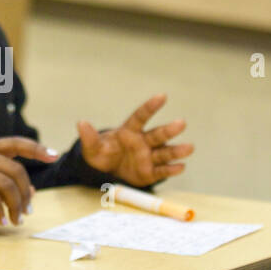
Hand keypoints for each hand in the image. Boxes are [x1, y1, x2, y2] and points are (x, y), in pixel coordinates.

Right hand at [0, 136, 58, 224]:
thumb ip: (7, 180)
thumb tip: (32, 192)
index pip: (17, 143)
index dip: (36, 148)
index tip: (54, 156)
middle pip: (16, 171)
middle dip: (25, 194)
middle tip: (27, 211)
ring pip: (6, 186)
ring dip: (15, 206)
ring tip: (16, 220)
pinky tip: (1, 221)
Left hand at [78, 94, 192, 186]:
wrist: (104, 173)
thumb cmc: (100, 155)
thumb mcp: (92, 148)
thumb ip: (89, 137)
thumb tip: (81, 123)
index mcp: (129, 131)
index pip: (141, 116)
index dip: (150, 107)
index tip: (162, 96)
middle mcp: (142, 142)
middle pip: (157, 134)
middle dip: (169, 130)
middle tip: (182, 123)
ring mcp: (148, 157)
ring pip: (164, 152)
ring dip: (176, 150)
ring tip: (189, 147)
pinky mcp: (150, 172)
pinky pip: (162, 170)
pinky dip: (171, 169)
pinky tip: (181, 166)